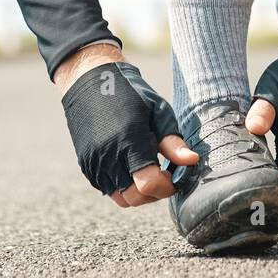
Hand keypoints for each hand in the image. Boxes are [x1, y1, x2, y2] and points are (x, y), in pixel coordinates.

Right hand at [60, 59, 198, 205]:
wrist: (91, 79)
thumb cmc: (131, 92)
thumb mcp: (158, 111)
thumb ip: (173, 141)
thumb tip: (192, 162)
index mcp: (128, 141)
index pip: (149, 185)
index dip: (167, 186)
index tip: (174, 174)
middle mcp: (107, 156)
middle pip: (134, 198)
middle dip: (154, 193)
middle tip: (164, 174)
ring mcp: (93, 162)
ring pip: (120, 197)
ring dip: (138, 192)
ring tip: (148, 169)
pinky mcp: (85, 164)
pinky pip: (107, 188)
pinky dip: (122, 185)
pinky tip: (132, 165)